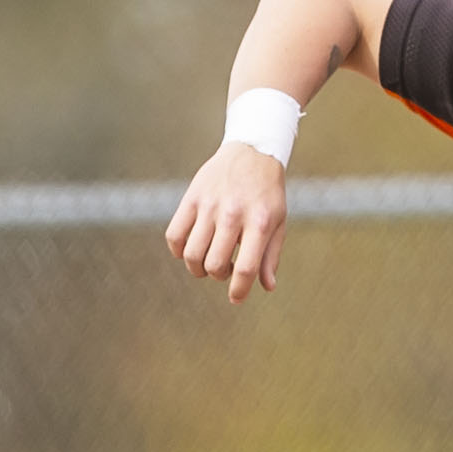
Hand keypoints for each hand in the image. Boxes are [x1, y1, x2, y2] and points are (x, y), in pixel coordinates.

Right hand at [167, 142, 289, 301]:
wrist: (252, 153)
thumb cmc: (268, 194)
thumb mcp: (278, 222)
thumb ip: (271, 255)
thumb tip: (267, 287)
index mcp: (260, 223)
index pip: (246, 268)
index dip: (239, 290)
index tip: (235, 298)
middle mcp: (233, 215)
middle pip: (215, 264)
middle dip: (218, 276)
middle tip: (225, 270)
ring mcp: (209, 206)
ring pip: (191, 253)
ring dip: (197, 268)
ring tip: (207, 262)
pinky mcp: (191, 198)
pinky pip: (174, 234)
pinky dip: (178, 251)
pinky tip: (190, 250)